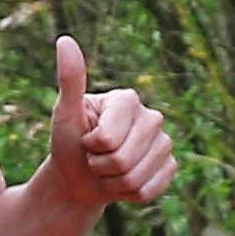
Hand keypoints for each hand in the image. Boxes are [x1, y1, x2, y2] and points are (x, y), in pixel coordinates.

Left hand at [49, 35, 175, 209]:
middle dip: (100, 167)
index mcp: (128, 99)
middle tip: (94, 158)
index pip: (108, 139)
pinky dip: (128, 195)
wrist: (78, 178)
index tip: (86, 140)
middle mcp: (152, 117)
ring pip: (135, 179)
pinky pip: (148, 191)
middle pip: (123, 160)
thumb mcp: (64, 114)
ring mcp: (164, 142)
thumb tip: (64, 40)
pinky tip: (121, 183)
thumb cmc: (69, 143)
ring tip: (105, 171)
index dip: (91, 147)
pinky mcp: (170, 167)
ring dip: (112, 184)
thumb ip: (70, 80)